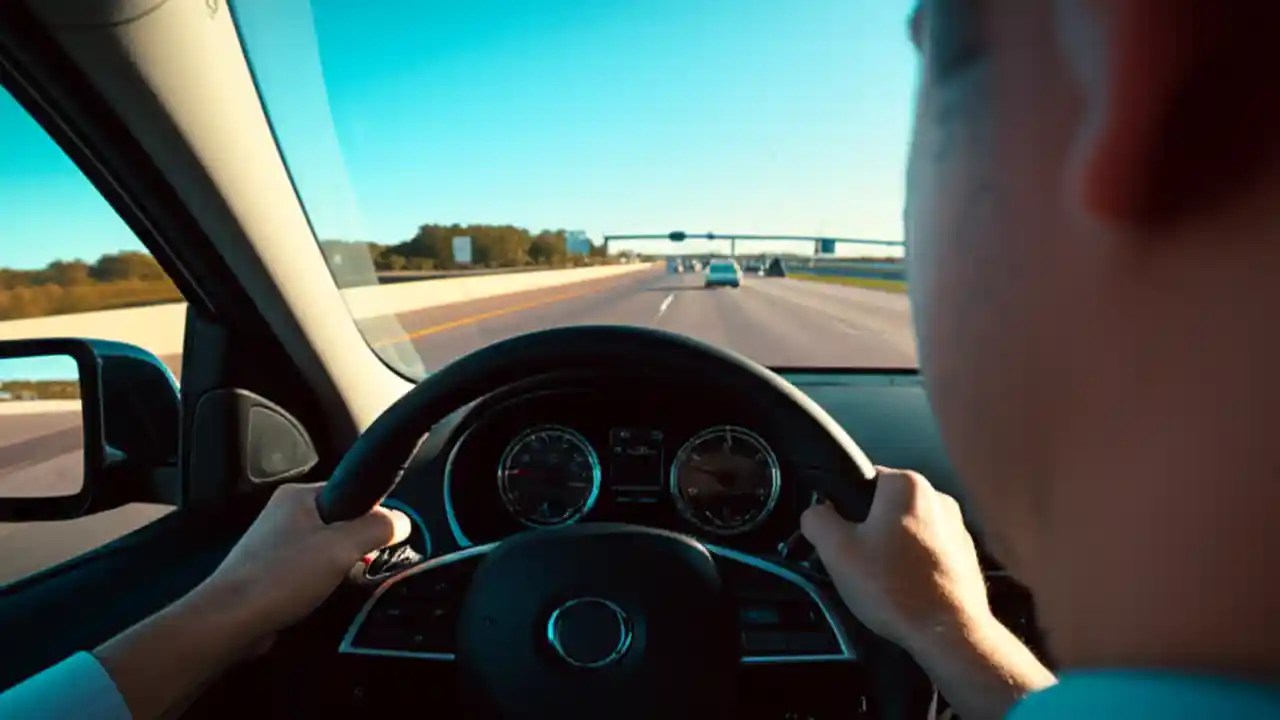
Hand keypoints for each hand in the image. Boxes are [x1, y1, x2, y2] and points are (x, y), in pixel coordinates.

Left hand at [96, 483, 410, 719]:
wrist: (230, 621)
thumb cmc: (281, 577)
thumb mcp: (341, 547)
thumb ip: (377, 528)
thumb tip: (401, 520)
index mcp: (298, 495)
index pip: (352, 493)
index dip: (372, 516)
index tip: (383, 541)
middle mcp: (285, 514)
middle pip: (341, 523)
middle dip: (356, 548)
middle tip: (360, 567)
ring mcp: (276, 544)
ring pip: (327, 550)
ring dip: (340, 569)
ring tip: (338, 586)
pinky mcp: (272, 572)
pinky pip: (311, 571)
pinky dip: (322, 583)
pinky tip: (321, 597)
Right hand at [802, 468, 1054, 719]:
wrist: (949, 633)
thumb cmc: (893, 587)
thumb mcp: (837, 551)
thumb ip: (817, 520)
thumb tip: (816, 513)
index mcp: (907, 484)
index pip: (863, 479)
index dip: (845, 509)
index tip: (844, 538)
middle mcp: (938, 497)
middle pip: (886, 507)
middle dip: (870, 532)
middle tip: (860, 564)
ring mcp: (959, 527)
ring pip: (908, 531)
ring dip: (893, 550)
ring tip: (885, 583)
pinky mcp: (967, 555)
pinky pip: (928, 553)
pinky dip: (915, 566)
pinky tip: (908, 591)